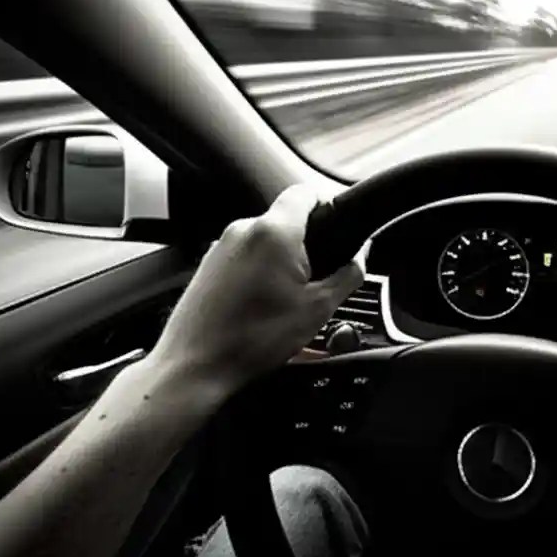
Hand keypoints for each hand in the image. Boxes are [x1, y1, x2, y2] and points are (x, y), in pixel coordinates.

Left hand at [149, 185, 362, 410]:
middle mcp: (244, 229)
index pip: (306, 191)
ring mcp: (221, 246)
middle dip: (307, 243)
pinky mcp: (208, 265)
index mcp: (275, 232)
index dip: (328, 204)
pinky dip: (259, 273)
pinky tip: (263, 306)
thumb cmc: (254, 338)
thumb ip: (347, 276)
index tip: (339, 227)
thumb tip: (360, 258)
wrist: (196, 365)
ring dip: (282, 261)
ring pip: (265, 240)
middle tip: (318, 278)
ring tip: (288, 299)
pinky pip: (245, 257)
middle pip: (286, 218)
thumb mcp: (317, 309)